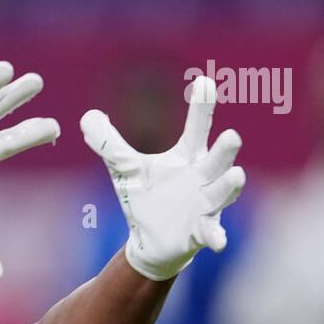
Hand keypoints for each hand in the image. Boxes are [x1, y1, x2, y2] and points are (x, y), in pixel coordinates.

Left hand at [81, 75, 245, 281]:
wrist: (150, 241)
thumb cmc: (146, 197)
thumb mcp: (126, 169)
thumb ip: (109, 144)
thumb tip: (87, 117)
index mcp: (187, 158)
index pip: (196, 128)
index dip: (201, 107)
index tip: (204, 82)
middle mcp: (203, 177)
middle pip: (216, 160)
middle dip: (225, 150)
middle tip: (232, 135)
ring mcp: (205, 205)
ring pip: (221, 193)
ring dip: (229, 186)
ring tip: (237, 175)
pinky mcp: (201, 231)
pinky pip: (212, 233)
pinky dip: (216, 236)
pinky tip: (219, 240)